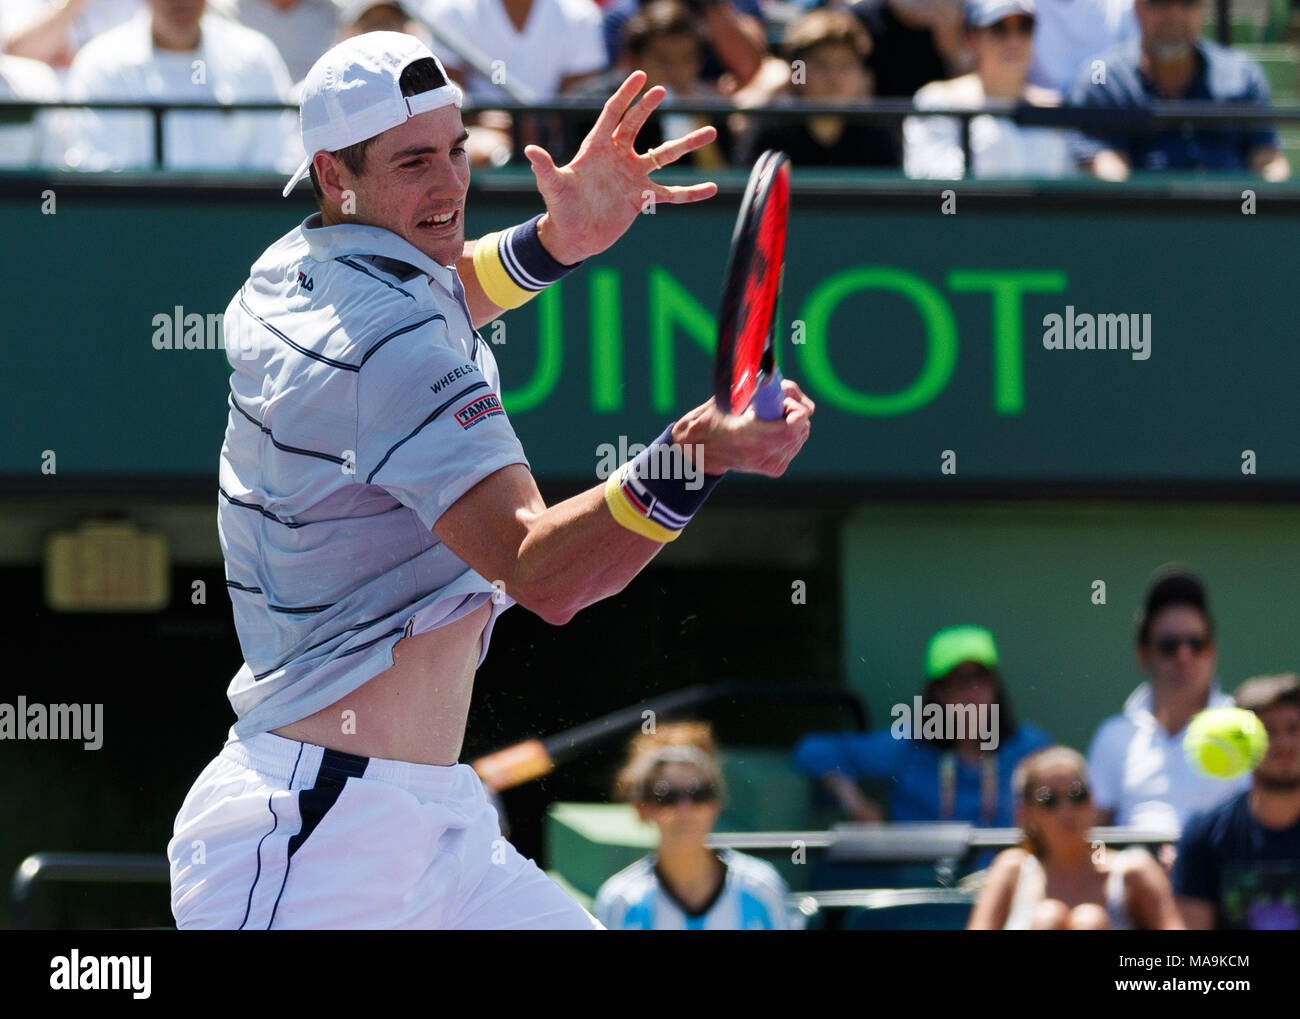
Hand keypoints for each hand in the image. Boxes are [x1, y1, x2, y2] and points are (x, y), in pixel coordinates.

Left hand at [525, 70, 719, 265]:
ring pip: (665, 155)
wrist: (574, 237)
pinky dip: (691, 193)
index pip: (613, 114)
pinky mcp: (643, 197)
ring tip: (710, 131)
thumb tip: (529, 151)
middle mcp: (618, 157)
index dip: (626, 95)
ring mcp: (633, 176)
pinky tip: (713, 189)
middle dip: (648, 107)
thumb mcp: (552, 187)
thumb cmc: (561, 209)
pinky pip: (672, 193)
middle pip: (637, 126)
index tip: (640, 76)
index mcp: (597, 149)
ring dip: (687, 144)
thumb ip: (545, 168)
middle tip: (663, 90)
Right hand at [672, 378, 814, 476]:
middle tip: (773, 405)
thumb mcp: (729, 395)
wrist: (699, 451)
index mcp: (747, 435)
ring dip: (793, 422)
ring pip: (801, 436)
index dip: (795, 408)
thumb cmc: (712, 418)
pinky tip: (770, 431)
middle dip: (794, 411)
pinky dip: (789, 435)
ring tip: (769, 419)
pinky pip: (795, 446)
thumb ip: (757, 386)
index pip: (794, 424)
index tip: (781, 399)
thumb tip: (777, 374)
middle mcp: (761, 454)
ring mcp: (769, 465)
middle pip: (802, 428)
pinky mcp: (775, 469)